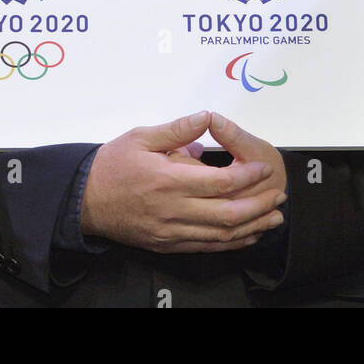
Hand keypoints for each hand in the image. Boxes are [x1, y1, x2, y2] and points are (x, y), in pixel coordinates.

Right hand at [80, 111, 286, 253]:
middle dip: (258, 206)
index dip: (246, 176)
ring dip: (251, 228)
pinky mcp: (167, 244)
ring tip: (273, 218)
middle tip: (278, 196)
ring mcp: (170, 231)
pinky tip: (246, 235)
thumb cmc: (112, 165)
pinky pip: (205, 247)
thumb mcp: (141, 137)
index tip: (264, 169)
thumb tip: (206, 117)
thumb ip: (177, 129)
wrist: (85, 199)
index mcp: (167, 180)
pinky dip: (230, 243)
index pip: (218, 182)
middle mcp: (172, 210)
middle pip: (226, 213)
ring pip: (220, 235)